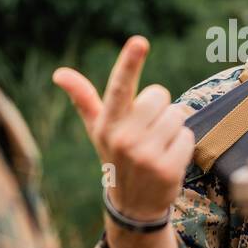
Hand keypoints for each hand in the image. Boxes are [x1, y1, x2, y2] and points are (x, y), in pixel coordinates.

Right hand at [53, 36, 193, 222]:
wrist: (132, 206)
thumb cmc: (116, 156)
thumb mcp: (98, 129)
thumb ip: (83, 98)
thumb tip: (59, 73)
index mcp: (107, 124)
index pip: (119, 87)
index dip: (130, 63)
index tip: (139, 41)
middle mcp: (123, 139)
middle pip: (159, 95)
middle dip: (159, 108)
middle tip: (148, 129)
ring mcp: (146, 156)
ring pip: (177, 115)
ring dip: (172, 127)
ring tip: (158, 145)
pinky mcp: (168, 169)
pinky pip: (188, 136)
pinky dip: (183, 145)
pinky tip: (168, 159)